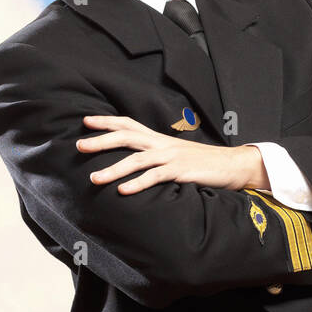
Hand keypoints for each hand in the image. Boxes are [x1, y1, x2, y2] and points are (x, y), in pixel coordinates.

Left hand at [77, 116, 255, 192]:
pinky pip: (155, 177)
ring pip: (137, 159)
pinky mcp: (181, 172)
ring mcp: (172, 157)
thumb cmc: (203, 163)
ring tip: (94, 178)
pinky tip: (123, 191)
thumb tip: (136, 161)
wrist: (233, 165)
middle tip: (79, 145)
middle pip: (127, 136)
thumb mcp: (177, 155)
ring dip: (113, 168)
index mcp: (160, 139)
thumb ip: (157, 155)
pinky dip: (138, 184)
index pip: (129, 124)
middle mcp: (163, 144)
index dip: (107, 121)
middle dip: (101, 140)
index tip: (85, 121)